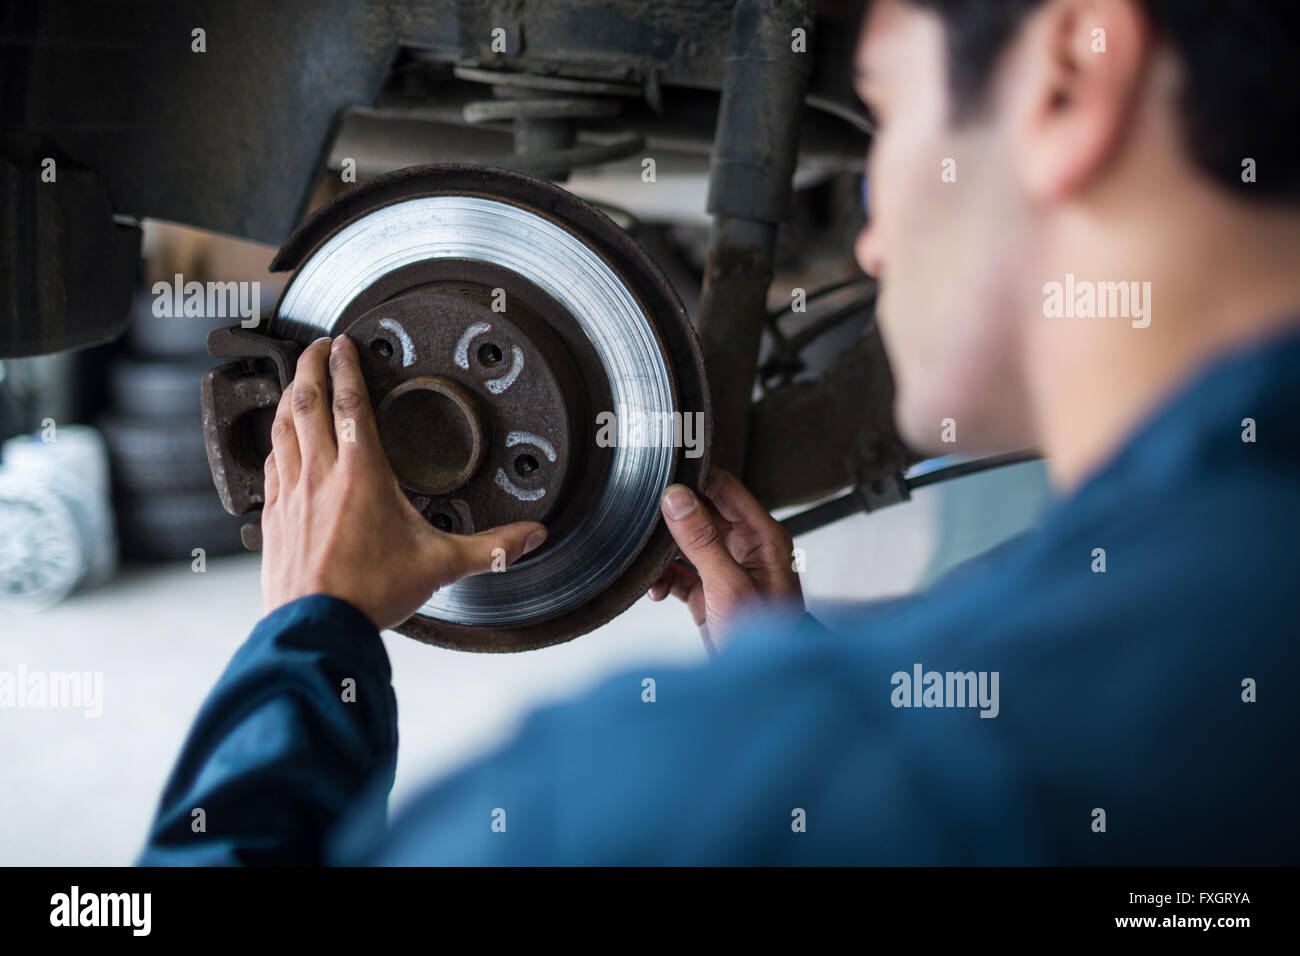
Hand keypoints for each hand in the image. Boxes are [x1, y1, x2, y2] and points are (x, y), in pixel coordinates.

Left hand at [260, 336, 546, 629]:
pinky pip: (270, 462)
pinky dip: (276, 439)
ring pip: (282, 427)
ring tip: (297, 381)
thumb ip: (491, 548)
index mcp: (362, 474)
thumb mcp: (440, 565)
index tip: (343, 343)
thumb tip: (531, 536)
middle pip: (306, 400)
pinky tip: (280, 441)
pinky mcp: (273, 515)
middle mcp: (320, 475)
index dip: (346, 365)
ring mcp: (290, 493)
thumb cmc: (370, 594)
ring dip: (288, 396)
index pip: (350, 402)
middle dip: (309, 365)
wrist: (317, 627)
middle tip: (316, 346)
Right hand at [648, 467, 803, 652]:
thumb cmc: (766, 642)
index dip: (695, 479)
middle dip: (672, 519)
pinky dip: (665, 579)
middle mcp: (747, 549)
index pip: (725, 489)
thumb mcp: (728, 585)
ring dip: (664, 553)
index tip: (662, 474)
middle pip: (703, 514)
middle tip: (643, 520)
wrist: (763, 689)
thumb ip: (701, 539)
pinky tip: (655, 588)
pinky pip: (681, 574)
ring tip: (646, 560)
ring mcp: (728, 571)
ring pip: (688, 544)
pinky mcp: (711, 594)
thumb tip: (677, 498)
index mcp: (763, 537)